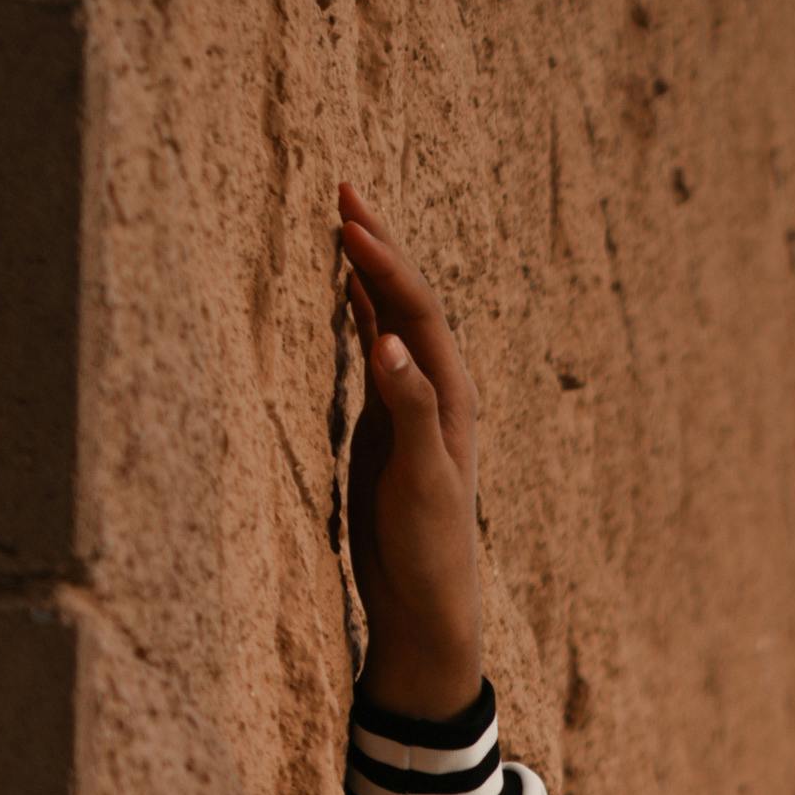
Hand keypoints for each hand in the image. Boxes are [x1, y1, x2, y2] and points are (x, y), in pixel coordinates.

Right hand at [338, 181, 485, 715]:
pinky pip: (376, 351)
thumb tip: (388, 341)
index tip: (348, 217)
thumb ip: (408, 411)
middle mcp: (435, 391)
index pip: (417, 310)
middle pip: (409, 300)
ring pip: (392, 319)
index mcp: (450, 396)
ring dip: (371, 270)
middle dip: (380, 246)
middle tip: (344, 189)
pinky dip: (362, 312)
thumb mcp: (420, 481)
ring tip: (344, 219)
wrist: (426, 605)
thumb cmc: (429, 550)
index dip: (384, 262)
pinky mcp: (387, 426)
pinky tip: (347, 288)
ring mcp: (410, 405)